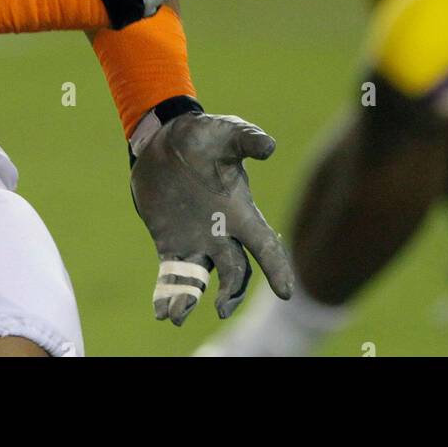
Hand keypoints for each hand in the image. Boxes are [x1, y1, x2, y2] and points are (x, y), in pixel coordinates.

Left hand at [130, 112, 293, 323]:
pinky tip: (161, 311)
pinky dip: (168, 294)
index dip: (277, 268)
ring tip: (177, 315)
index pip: (264, 244)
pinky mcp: (169, 243)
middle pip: (235, 272)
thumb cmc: (203, 135)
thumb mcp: (227, 132)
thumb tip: (269, 146)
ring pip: (200, 281)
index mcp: (239, 211)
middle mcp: (221, 233)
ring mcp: (195, 241)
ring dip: (191, 300)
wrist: (164, 140)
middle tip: (221, 307)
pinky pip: (171, 275)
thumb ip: (247, 140)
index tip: (285, 292)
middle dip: (232, 292)